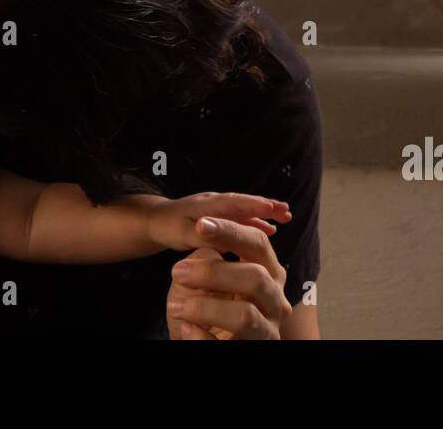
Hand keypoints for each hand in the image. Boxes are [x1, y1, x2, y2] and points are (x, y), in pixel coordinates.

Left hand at [147, 192, 290, 252]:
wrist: (156, 220)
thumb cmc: (167, 227)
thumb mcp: (181, 234)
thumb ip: (201, 235)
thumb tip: (221, 238)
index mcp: (207, 205)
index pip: (233, 203)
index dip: (252, 206)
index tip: (271, 209)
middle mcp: (216, 203)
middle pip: (244, 203)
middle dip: (265, 206)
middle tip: (286, 212)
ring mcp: (220, 209)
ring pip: (245, 210)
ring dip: (264, 213)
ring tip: (285, 217)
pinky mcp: (220, 217)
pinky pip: (242, 218)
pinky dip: (256, 222)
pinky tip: (269, 229)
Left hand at [166, 218, 293, 339]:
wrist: (203, 342)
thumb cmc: (207, 307)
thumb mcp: (207, 279)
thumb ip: (208, 260)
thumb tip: (206, 251)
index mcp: (269, 273)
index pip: (258, 244)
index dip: (230, 231)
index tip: (200, 224)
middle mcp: (276, 302)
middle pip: (257, 278)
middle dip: (213, 272)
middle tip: (177, 271)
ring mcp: (267, 331)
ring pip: (245, 315)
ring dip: (204, 307)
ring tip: (175, 305)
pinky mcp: (252, 352)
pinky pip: (226, 344)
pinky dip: (200, 336)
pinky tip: (186, 328)